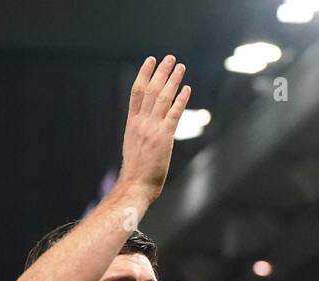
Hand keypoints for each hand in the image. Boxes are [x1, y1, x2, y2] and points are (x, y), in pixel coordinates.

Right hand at [119, 56, 190, 202]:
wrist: (135, 185)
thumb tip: (145, 127)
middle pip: (151, 90)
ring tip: (180, 67)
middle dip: (161, 71)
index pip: (137, 92)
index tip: (150, 60)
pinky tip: (186, 88)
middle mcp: (141, 122)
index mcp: (132, 122)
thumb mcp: (133, 146)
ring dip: (172, 80)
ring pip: (163, 98)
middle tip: (170, 58)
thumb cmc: (136, 171)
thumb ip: (140, 132)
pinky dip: (180, 100)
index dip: (144, 74)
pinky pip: (174, 114)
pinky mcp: (164, 137)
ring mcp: (152, 128)